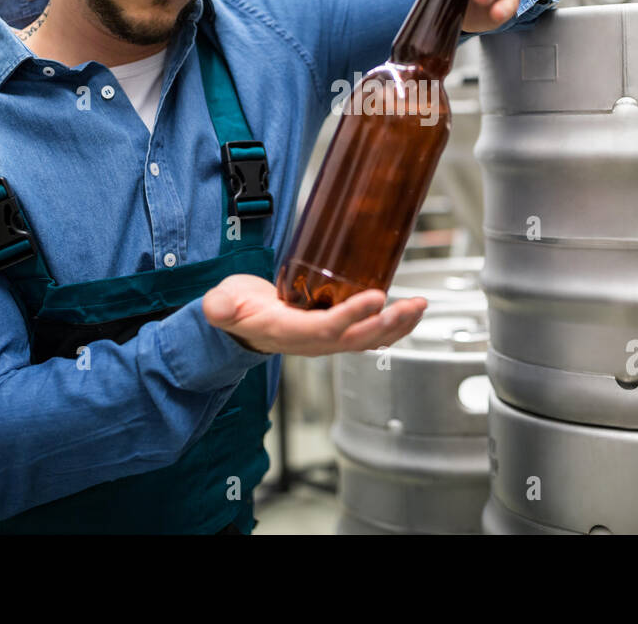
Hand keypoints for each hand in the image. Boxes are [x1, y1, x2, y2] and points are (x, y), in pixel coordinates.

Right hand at [202, 273, 427, 356]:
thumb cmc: (236, 310)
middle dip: (387, 324)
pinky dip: (392, 324)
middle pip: (356, 339)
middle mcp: (312, 341)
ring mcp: (326, 339)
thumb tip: (217, 306)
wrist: (241, 323)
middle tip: (411, 305)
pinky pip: (368, 333)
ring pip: (368, 339)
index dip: (352, 315)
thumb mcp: (222, 303)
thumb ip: (220, 306)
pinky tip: (409, 310)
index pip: (325, 328)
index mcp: (288, 332)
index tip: (376, 297)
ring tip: (419, 306)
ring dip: (397, 326)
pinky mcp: (335, 331)